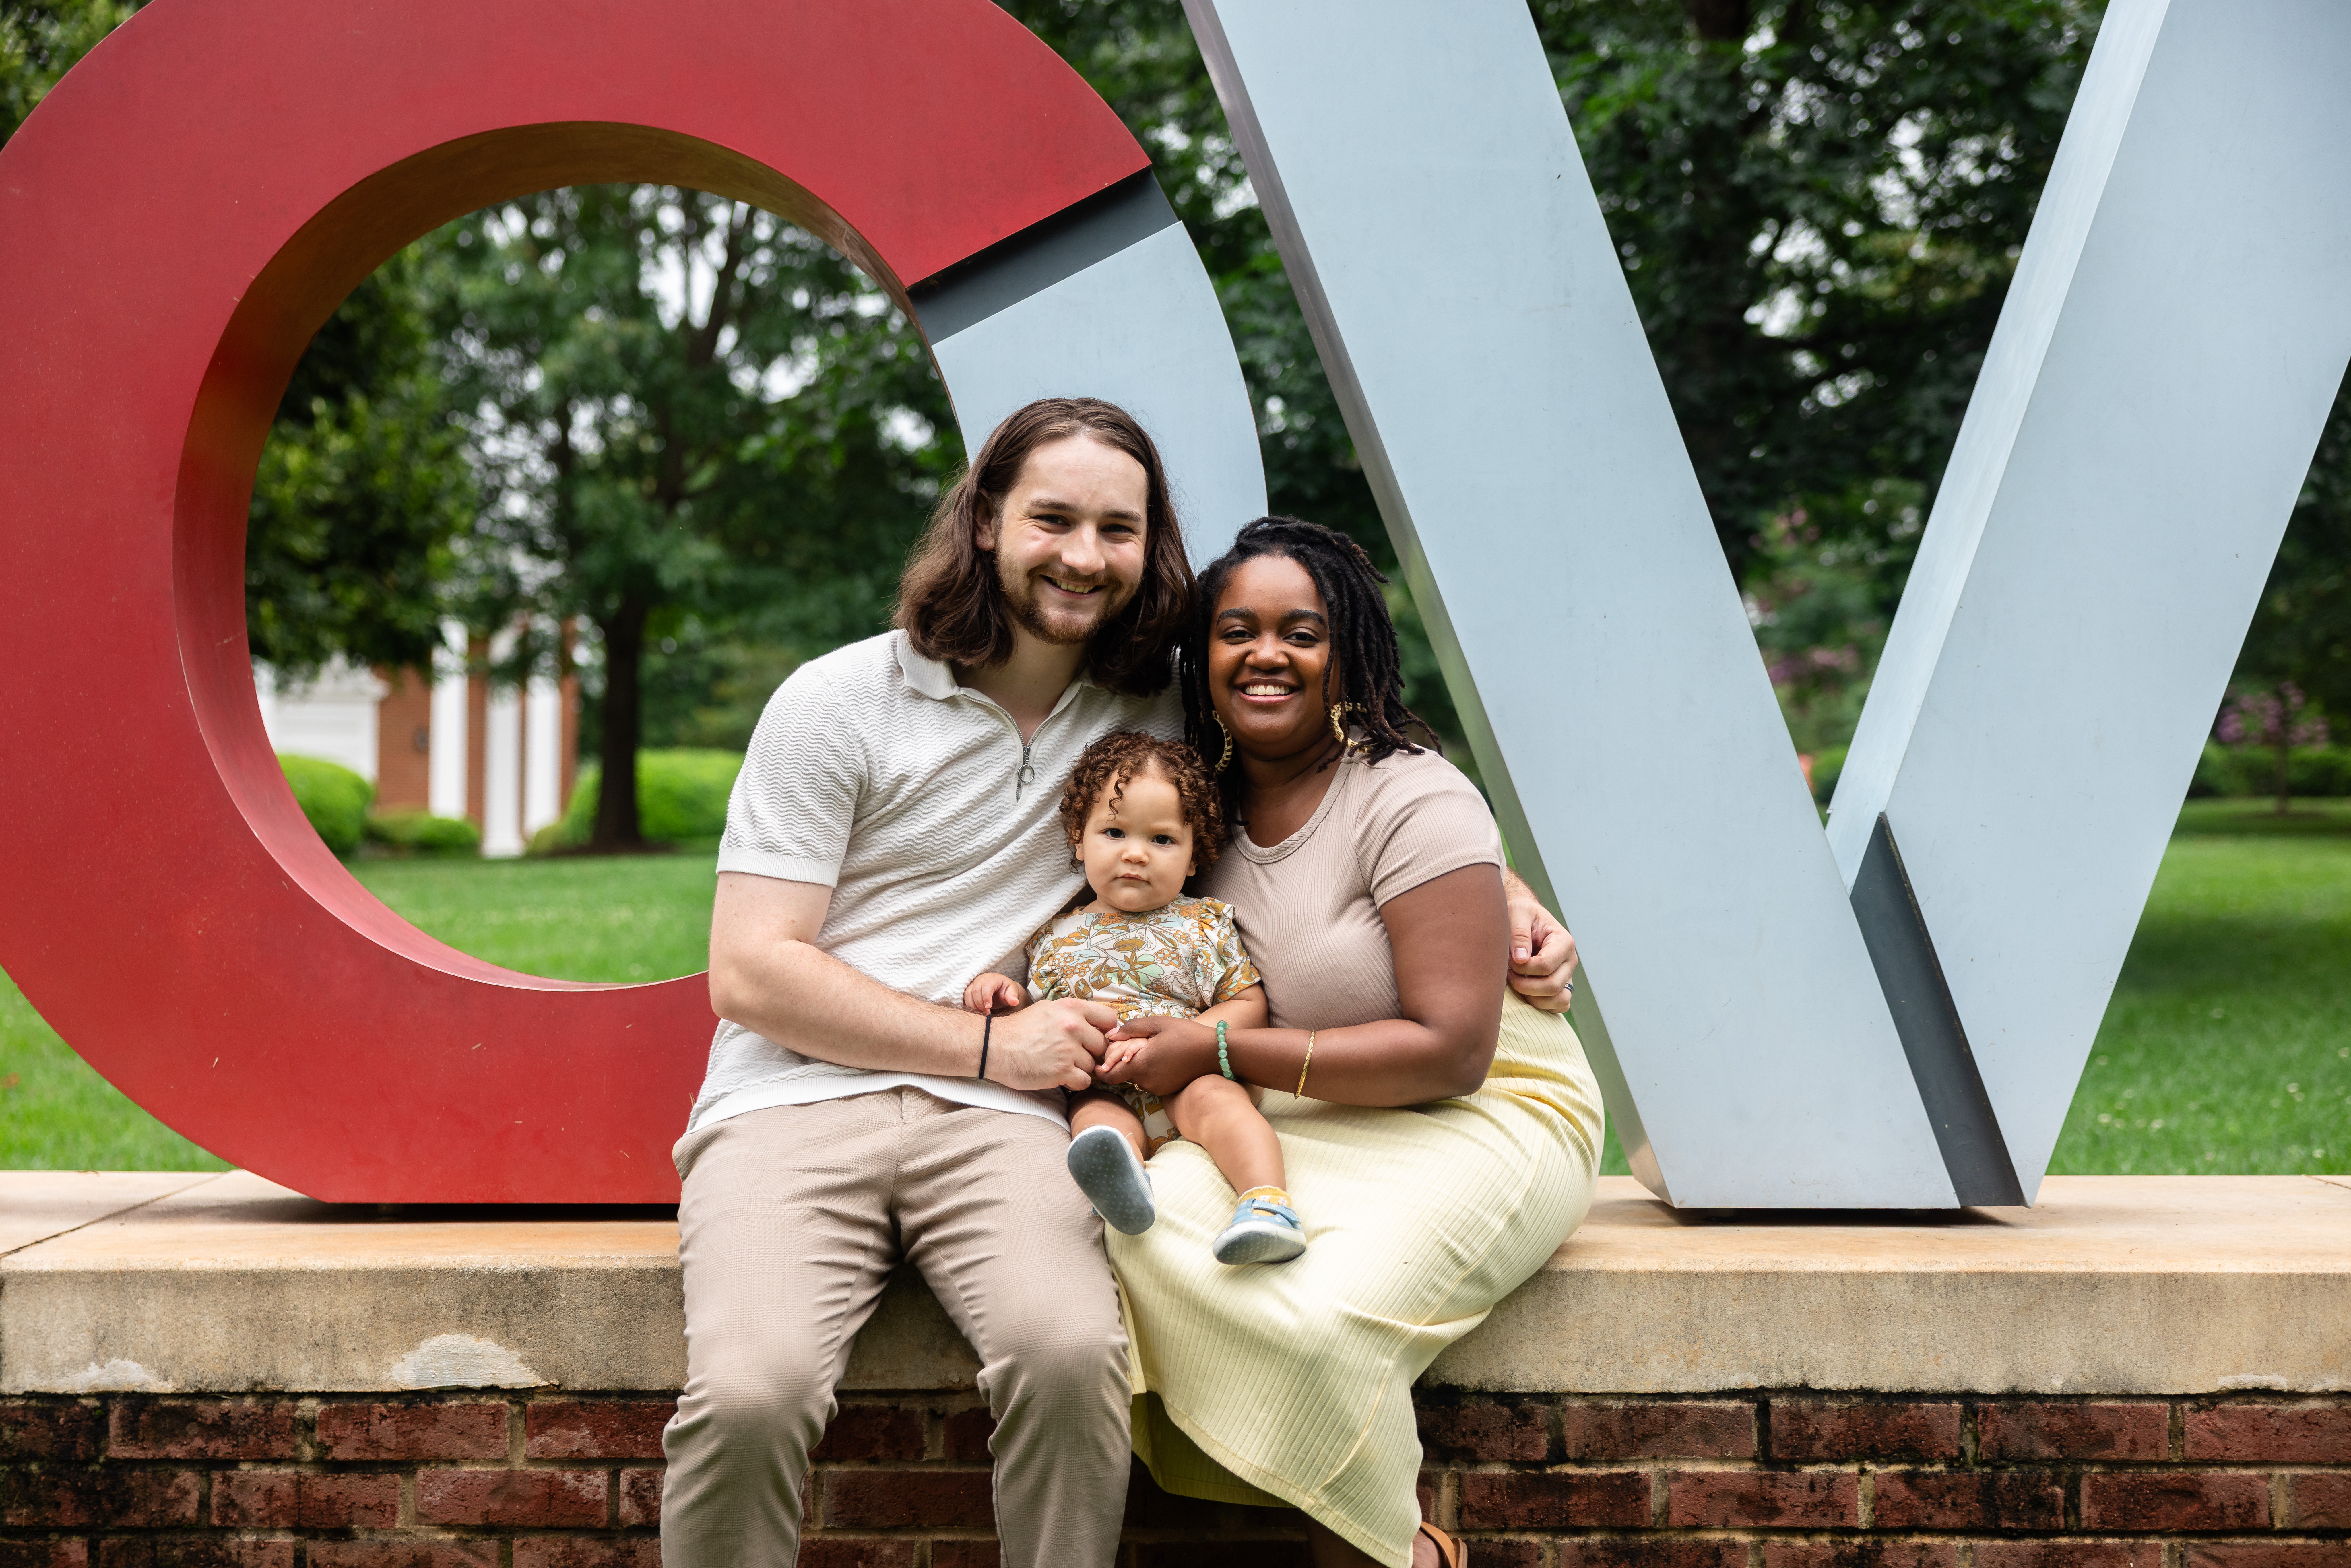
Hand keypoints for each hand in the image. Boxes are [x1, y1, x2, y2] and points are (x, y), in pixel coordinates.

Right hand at [962, 971, 1026, 1015]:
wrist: (1000, 991)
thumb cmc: (1006, 991)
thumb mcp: (1012, 992)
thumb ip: (1012, 996)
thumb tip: (1014, 1001)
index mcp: (992, 978)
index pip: (986, 985)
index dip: (986, 997)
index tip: (989, 1008)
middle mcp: (980, 979)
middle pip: (975, 990)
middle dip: (980, 1004)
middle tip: (987, 1013)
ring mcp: (973, 984)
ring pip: (968, 995)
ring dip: (974, 1006)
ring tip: (982, 1014)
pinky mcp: (968, 991)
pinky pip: (965, 999)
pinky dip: (970, 1007)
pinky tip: (977, 1012)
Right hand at [986, 997, 1117, 1092]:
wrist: (995, 1047)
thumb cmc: (1020, 1029)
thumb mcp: (1048, 1010)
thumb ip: (1074, 1014)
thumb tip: (1100, 1024)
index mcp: (1071, 1008)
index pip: (1109, 1018)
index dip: (1105, 1030)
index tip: (1094, 1037)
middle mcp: (1073, 1026)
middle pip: (1102, 1045)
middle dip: (1090, 1051)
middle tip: (1072, 1054)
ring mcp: (1068, 1050)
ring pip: (1092, 1065)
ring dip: (1080, 1068)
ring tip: (1060, 1063)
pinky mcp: (1061, 1071)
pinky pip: (1084, 1081)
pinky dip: (1074, 1082)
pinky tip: (1060, 1076)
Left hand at [1097, 1013, 1219, 1096]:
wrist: (1214, 1053)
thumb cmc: (1186, 1034)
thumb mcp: (1158, 1024)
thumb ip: (1131, 1029)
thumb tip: (1110, 1035)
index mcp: (1141, 1065)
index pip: (1110, 1075)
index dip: (1101, 1070)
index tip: (1099, 1062)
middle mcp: (1146, 1081)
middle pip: (1124, 1075)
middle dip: (1124, 1062)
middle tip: (1133, 1045)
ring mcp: (1157, 1088)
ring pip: (1138, 1078)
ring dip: (1139, 1066)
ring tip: (1153, 1049)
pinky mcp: (1167, 1090)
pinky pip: (1151, 1081)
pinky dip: (1151, 1071)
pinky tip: (1163, 1058)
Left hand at [1502, 872, 1578, 1013]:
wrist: (1523, 919)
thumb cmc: (1520, 914)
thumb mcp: (1517, 913)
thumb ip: (1518, 933)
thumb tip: (1520, 959)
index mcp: (1563, 941)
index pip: (1545, 965)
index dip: (1523, 968)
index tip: (1508, 960)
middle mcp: (1570, 961)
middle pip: (1551, 986)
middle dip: (1524, 985)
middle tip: (1507, 973)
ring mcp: (1567, 976)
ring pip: (1557, 1000)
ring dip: (1532, 997)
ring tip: (1515, 982)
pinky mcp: (1562, 987)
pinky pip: (1559, 1006)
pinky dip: (1541, 1005)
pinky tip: (1524, 992)